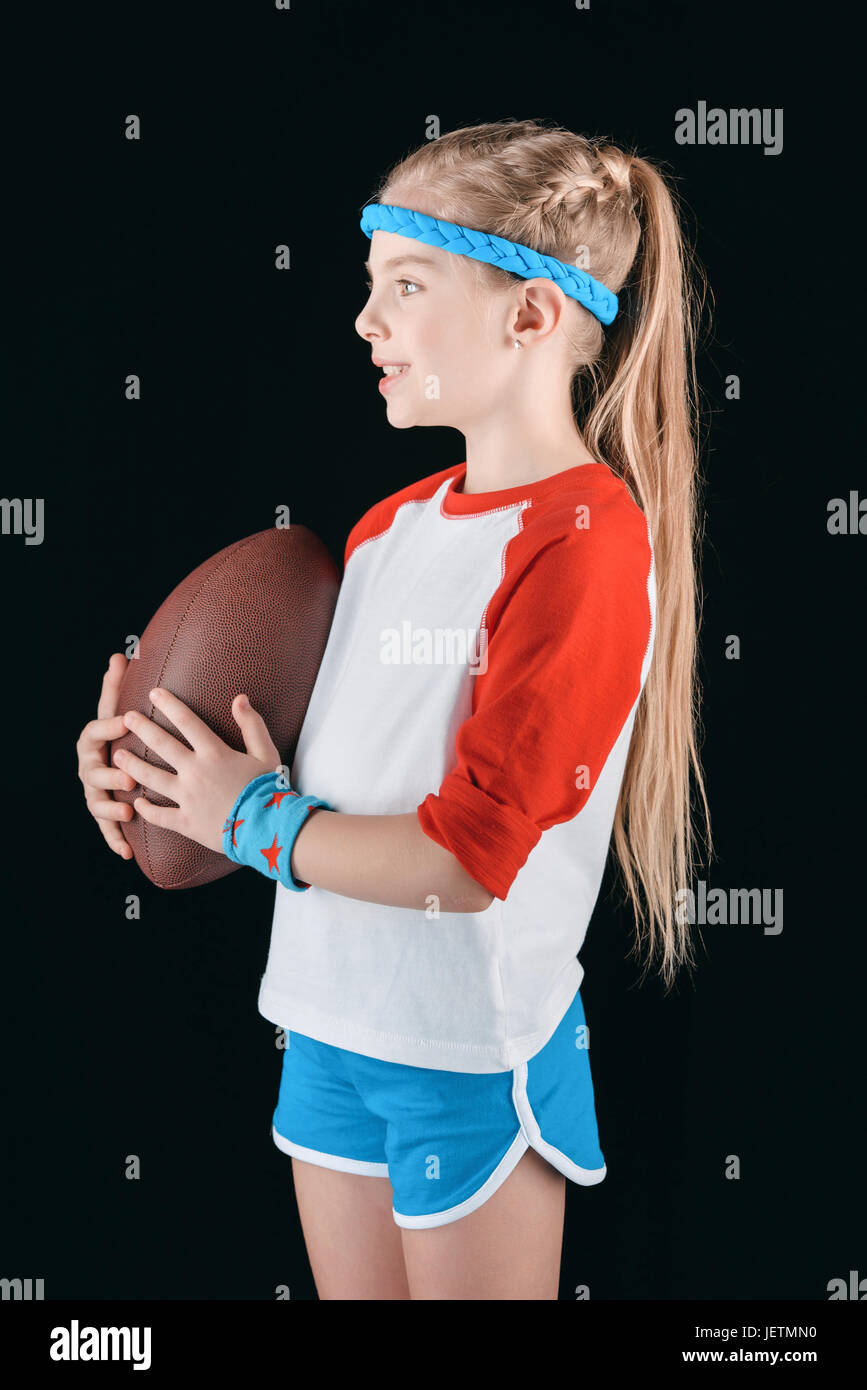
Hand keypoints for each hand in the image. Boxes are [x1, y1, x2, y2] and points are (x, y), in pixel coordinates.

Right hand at [76, 653, 136, 858]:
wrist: (114, 758)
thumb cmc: (118, 731)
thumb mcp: (117, 708)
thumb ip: (117, 686)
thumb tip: (121, 653)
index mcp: (94, 738)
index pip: (96, 729)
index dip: (109, 726)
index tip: (126, 720)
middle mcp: (89, 764)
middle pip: (94, 771)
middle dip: (110, 774)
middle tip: (130, 776)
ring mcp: (93, 790)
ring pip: (97, 801)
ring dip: (111, 809)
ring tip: (127, 814)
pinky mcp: (102, 812)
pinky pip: (106, 828)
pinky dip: (115, 840)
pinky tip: (127, 852)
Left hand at [113, 687, 282, 855]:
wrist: (266, 828)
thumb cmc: (268, 789)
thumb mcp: (266, 753)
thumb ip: (252, 725)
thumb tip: (240, 698)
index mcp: (215, 753)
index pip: (187, 722)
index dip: (169, 705)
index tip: (153, 693)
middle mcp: (195, 772)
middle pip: (161, 745)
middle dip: (141, 728)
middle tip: (126, 717)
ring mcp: (187, 798)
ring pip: (151, 778)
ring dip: (132, 765)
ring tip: (117, 755)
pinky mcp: (186, 822)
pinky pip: (159, 815)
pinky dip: (146, 809)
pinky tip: (136, 801)